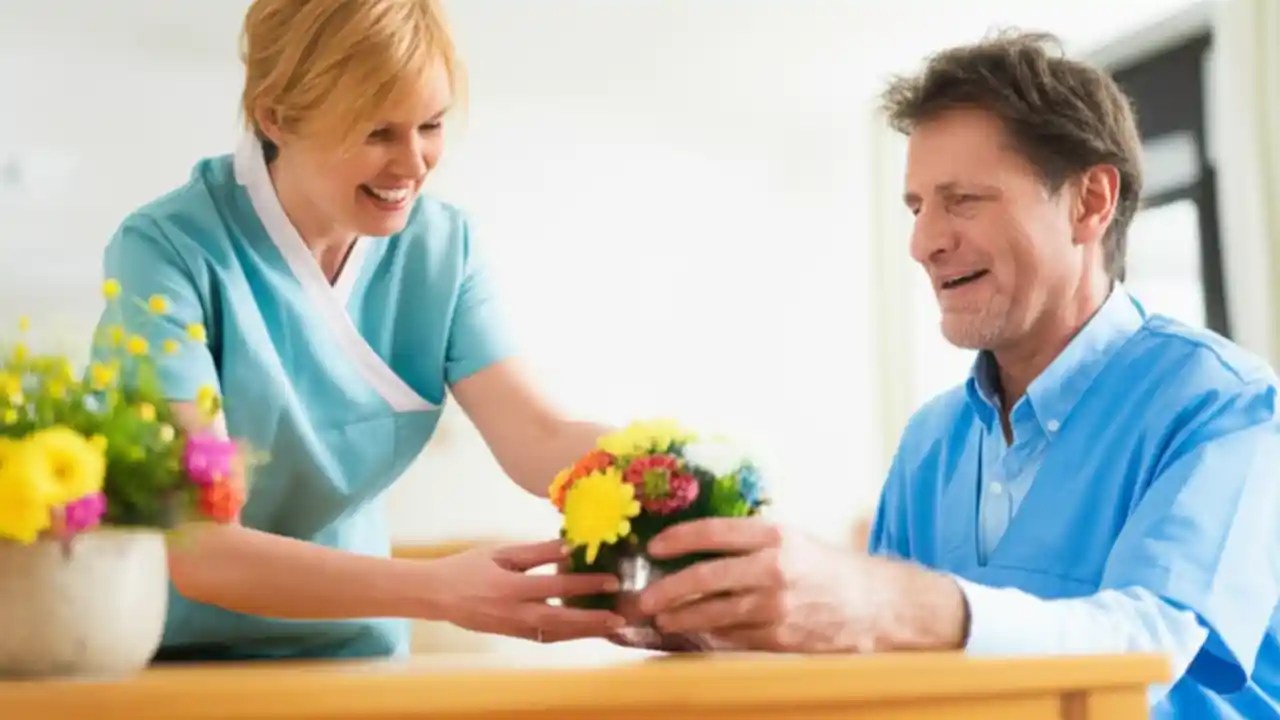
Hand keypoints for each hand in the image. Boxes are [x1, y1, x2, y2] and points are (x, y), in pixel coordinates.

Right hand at [424, 540, 625, 642]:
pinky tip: (585, 630)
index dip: (586, 584)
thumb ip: (536, 552)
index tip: (611, 580)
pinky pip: (545, 638)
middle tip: (619, 617)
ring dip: (585, 632)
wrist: (437, 594)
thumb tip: (570, 546)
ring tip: (610, 627)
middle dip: (592, 619)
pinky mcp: (513, 635)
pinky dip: (567, 635)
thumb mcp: (501, 553)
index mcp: (511, 587)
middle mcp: (514, 612)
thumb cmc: (468, 567)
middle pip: (561, 620)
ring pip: (556, 634)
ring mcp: (513, 628)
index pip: (556, 586)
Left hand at [637, 518, 966, 652]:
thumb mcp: (791, 538)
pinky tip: (695, 632)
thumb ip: (748, 539)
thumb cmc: (825, 567)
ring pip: (713, 613)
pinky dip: (710, 634)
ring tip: (662, 617)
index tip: (654, 546)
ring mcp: (775, 607)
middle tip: (644, 596)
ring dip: (681, 617)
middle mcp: (773, 569)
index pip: (712, 532)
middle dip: (667, 588)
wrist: (873, 605)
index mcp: (774, 535)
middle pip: (704, 577)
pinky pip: (732, 637)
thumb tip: (696, 541)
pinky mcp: (779, 638)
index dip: (677, 538)